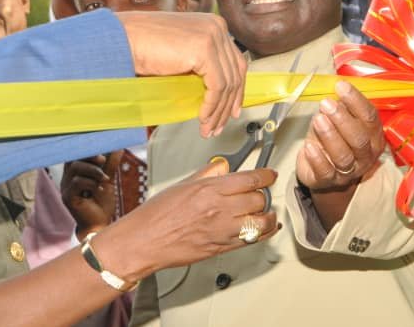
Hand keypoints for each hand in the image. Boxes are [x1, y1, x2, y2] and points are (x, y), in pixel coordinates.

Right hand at [62, 152, 122, 238]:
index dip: (85, 148)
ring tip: (105, 179)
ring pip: (75, 168)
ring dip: (93, 171)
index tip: (99, 146)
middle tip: (103, 160)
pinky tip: (100, 190)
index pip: (75, 155)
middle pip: (73, 159)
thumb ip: (110, 164)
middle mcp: (67, 179)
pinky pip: (77, 183)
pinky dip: (91, 183)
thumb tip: (117, 147)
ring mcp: (65, 188)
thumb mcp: (108, 180)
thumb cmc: (102, 202)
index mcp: (74, 173)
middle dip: (90, 156)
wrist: (100, 224)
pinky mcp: (68, 198)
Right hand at [107, 160, 279, 273]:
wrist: (143, 242)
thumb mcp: (182, 185)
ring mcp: (221, 230)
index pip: (250, 179)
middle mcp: (218, 209)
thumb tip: (223, 166)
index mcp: (209, 189)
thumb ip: (207, 174)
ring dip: (268, 216)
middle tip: (261, 193)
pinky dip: (264, 233)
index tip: (270, 174)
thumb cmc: (156, 215)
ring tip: (268, 212)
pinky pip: (252, 240)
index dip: (266, 175)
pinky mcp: (221, 248)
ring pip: (260, 221)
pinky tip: (267, 228)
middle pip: (258, 199)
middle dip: (263, 195)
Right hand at [116, 11, 245, 137]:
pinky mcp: (204, 49)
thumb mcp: (183, 53)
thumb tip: (217, 92)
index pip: (236, 62)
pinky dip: (211, 107)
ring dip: (218, 111)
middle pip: (235, 74)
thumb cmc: (145, 45)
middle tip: (219, 125)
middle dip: (228, 105)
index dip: (236, 91)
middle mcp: (218, 27)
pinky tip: (202, 118)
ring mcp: (213, 36)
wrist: (124, 38)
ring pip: (227, 83)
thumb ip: (202, 64)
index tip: (232, 110)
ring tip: (208, 128)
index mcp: (215, 25)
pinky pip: (216, 86)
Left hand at [296, 81, 384, 190]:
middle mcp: (365, 156)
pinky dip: (317, 158)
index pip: (370, 117)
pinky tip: (309, 145)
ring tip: (318, 120)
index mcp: (373, 137)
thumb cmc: (331, 140)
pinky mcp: (328, 181)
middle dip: (342, 119)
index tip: (341, 86)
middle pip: (359, 138)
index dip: (356, 100)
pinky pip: (325, 171)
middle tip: (327, 104)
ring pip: (343, 155)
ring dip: (330, 135)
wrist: (320, 170)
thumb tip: (337, 88)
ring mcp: (348, 171)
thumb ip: (341, 106)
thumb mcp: (338, 120)